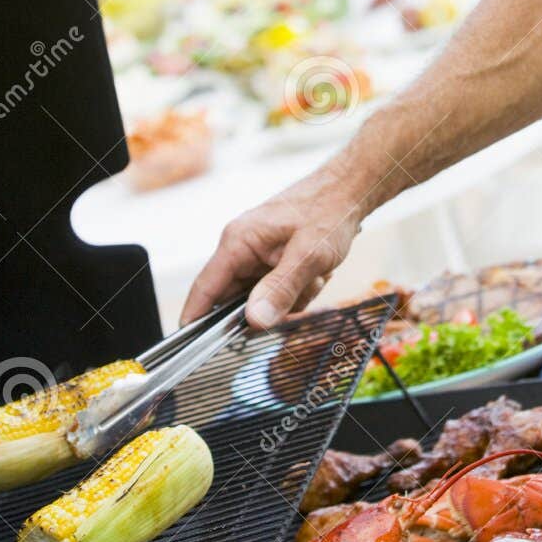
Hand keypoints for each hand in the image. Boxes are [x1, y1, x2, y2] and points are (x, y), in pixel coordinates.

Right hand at [181, 164, 367, 329]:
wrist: (351, 192)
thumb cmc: (330, 212)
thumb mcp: (309, 255)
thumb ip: (281, 289)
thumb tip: (253, 322)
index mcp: (238, 241)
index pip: (205, 287)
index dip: (195, 320)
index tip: (190, 350)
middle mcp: (242, 248)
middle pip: (238, 300)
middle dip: (272, 305)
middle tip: (302, 290)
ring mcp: (258, 254)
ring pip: (263, 298)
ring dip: (293, 296)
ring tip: (317, 274)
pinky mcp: (274, 260)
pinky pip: (279, 290)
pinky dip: (301, 288)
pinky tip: (319, 272)